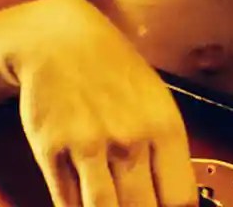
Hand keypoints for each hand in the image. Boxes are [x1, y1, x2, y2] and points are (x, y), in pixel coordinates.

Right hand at [8, 0, 197, 206]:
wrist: (62, 43)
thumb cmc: (114, 73)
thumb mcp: (157, 104)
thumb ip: (168, 151)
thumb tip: (178, 199)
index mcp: (165, 129)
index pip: (180, 199)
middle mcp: (130, 140)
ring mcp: (90, 147)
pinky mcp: (52, 152)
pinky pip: (67, 203)